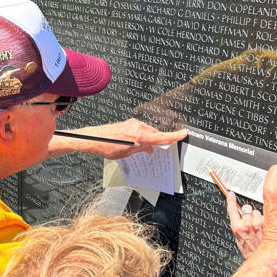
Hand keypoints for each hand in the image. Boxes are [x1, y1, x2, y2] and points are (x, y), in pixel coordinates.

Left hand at [72, 118, 187, 158]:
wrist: (93, 138)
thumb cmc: (107, 147)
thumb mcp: (126, 153)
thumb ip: (140, 149)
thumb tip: (149, 148)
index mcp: (139, 136)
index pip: (160, 137)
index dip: (173, 136)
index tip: (183, 133)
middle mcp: (137, 127)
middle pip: (154, 134)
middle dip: (158, 142)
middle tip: (159, 151)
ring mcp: (132, 123)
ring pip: (148, 132)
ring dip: (149, 140)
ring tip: (144, 150)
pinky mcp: (128, 123)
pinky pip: (141, 129)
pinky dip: (142, 136)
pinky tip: (138, 143)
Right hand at [226, 191, 263, 259]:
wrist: (264, 260)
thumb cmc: (251, 252)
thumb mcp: (239, 240)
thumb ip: (239, 226)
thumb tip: (240, 216)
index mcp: (237, 227)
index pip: (232, 209)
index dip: (231, 200)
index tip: (231, 194)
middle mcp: (247, 223)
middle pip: (247, 208)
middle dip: (249, 213)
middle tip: (252, 223)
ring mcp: (258, 223)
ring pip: (258, 211)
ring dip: (259, 217)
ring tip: (260, 229)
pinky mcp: (269, 224)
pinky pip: (267, 216)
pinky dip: (267, 221)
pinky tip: (267, 230)